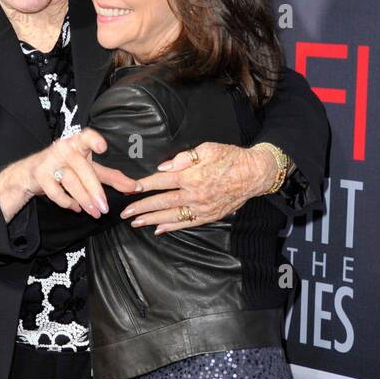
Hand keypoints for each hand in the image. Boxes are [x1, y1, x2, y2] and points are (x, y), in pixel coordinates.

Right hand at [0, 129, 138, 222]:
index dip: (93, 140)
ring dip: (84, 199)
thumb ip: (112, 177)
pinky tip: (76, 208)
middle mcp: (64, 148)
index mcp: (78, 143)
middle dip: (95, 190)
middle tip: (105, 208)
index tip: (102, 148)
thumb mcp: (90, 169)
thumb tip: (135, 187)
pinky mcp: (40, 174)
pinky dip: (67, 202)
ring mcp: (50, 160)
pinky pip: (55, 191)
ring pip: (70, 181)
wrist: (31, 173)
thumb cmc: (66, 168)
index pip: (86, 136)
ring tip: (95, 212)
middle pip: (82, 168)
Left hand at [120, 142, 278, 232]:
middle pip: (162, 201)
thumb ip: (184, 158)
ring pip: (171, 215)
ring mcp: (201, 208)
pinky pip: (187, 224)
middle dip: (142, 207)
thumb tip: (164, 167)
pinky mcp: (209, 216)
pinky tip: (159, 229)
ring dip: (152, 219)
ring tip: (136, 223)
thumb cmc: (231, 158)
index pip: (161, 181)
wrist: (254, 174)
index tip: (130, 189)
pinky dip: (172, 227)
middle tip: (125, 212)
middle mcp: (194, 194)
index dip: (144, 185)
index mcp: (192, 176)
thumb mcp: (208, 149)